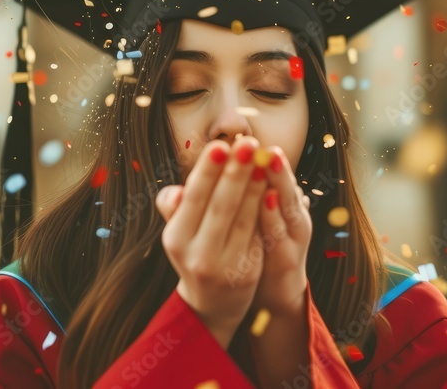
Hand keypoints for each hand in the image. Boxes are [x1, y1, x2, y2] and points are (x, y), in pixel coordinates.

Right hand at [157, 145, 312, 315]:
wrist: (211, 304)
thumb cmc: (194, 251)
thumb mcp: (178, 232)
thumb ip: (174, 207)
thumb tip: (176, 189)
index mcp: (175, 238)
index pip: (193, 198)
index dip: (207, 171)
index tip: (221, 144)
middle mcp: (197, 255)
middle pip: (219, 207)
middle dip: (235, 172)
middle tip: (248, 143)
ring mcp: (223, 266)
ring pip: (242, 220)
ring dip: (254, 187)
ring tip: (263, 159)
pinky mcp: (247, 272)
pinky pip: (257, 235)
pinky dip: (264, 210)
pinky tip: (272, 189)